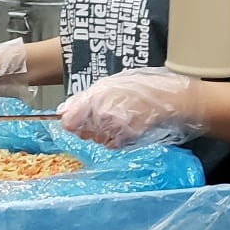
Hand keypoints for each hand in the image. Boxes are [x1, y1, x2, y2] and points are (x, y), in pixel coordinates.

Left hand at [57, 68, 203, 147]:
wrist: (167, 98)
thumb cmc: (139, 87)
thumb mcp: (107, 84)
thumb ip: (82, 98)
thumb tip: (62, 111)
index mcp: (96, 98)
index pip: (68, 122)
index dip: (71, 121)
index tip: (76, 118)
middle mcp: (103, 115)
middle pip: (81, 133)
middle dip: (88, 126)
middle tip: (105, 114)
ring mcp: (115, 129)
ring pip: (96, 140)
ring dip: (102, 133)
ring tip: (118, 118)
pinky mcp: (126, 140)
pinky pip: (110, 145)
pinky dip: (114, 139)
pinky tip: (125, 126)